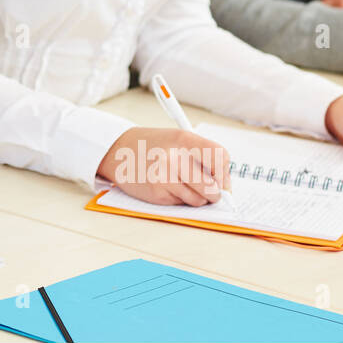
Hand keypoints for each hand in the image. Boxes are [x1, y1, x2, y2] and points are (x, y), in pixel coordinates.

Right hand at [96, 127, 231, 205]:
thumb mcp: (178, 140)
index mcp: (184, 139)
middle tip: (211, 192)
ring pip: (199, 200)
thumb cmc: (153, 146)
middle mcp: (175, 157)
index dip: (225, 173)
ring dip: (198, 199)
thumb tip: (225, 188)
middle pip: (212, 186)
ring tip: (184, 186)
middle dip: (215, 193)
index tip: (221, 180)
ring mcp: (165, 176)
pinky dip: (180, 200)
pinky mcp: (157, 192)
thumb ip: (202, 158)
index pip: (219, 157)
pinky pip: (182, 204)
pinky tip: (169, 187)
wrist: (118, 150)